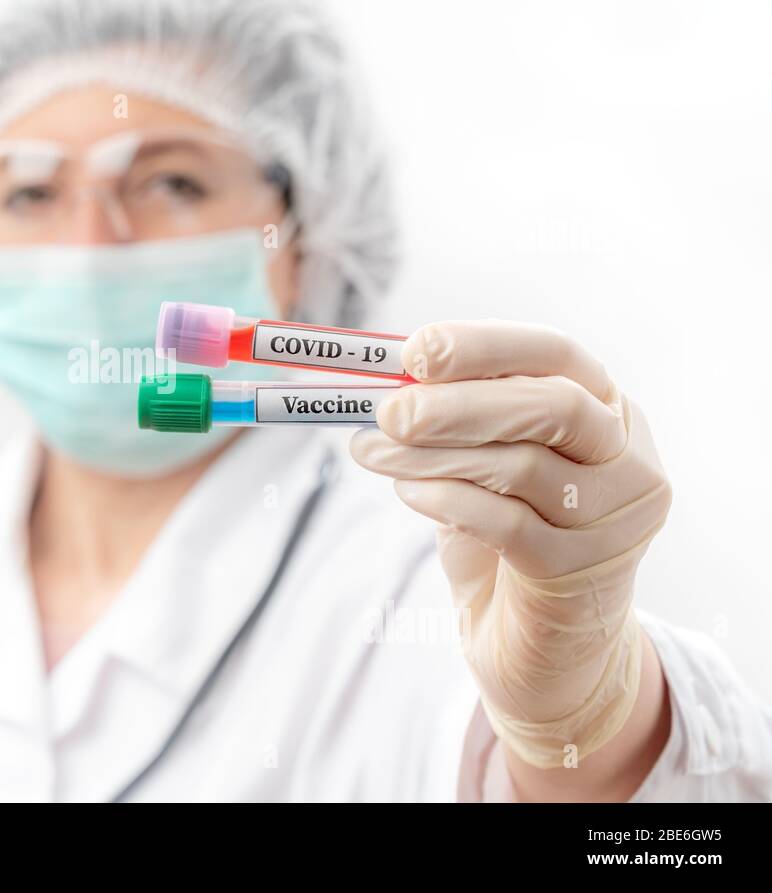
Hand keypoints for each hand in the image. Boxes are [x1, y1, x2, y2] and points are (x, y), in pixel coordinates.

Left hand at [350, 320, 672, 767]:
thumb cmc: (506, 540)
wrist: (547, 653)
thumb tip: (382, 380)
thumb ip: (457, 422)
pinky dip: (447, 501)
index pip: (558, 354)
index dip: (488, 345)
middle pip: (553, 407)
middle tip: (390, 408)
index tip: (418, 348)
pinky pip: (507, 526)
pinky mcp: (581, 574)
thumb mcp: (485, 467)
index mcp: (608, 411)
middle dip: (462, 401)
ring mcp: (613, 519)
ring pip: (522, 466)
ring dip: (433, 454)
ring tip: (372, 449)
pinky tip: (406, 492)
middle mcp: (625, 458)